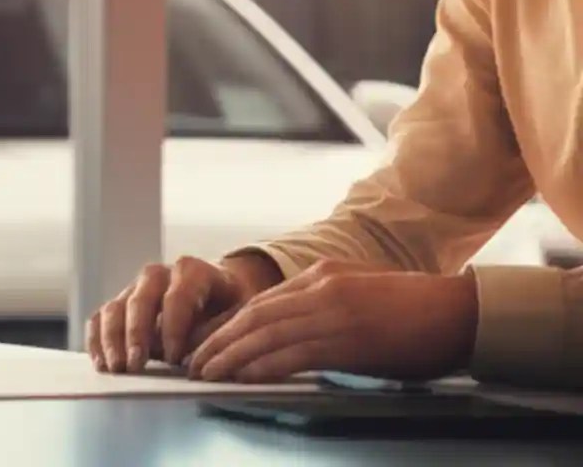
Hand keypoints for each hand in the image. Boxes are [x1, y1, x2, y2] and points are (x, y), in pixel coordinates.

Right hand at [85, 254, 282, 373]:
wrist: (218, 292)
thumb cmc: (229, 306)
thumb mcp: (238, 315)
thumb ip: (217, 332)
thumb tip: (192, 359)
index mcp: (192, 271)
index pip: (178, 298)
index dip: (175, 329)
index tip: (176, 360)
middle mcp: (158, 274)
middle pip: (140, 300)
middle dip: (136, 335)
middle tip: (135, 365)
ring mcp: (135, 288)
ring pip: (114, 308)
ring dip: (112, 340)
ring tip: (116, 369)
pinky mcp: (121, 304)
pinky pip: (100, 318)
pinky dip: (97, 340)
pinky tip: (101, 363)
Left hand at [187, 260, 477, 383]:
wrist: (459, 312)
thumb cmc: (413, 310)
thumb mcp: (358, 294)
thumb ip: (323, 305)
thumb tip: (291, 332)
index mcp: (322, 275)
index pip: (261, 301)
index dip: (228, 324)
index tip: (206, 342)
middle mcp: (321, 288)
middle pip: (255, 316)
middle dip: (219, 340)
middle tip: (194, 361)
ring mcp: (333, 311)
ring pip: (267, 333)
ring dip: (231, 355)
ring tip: (208, 373)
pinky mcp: (349, 339)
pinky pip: (294, 354)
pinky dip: (264, 366)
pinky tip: (244, 377)